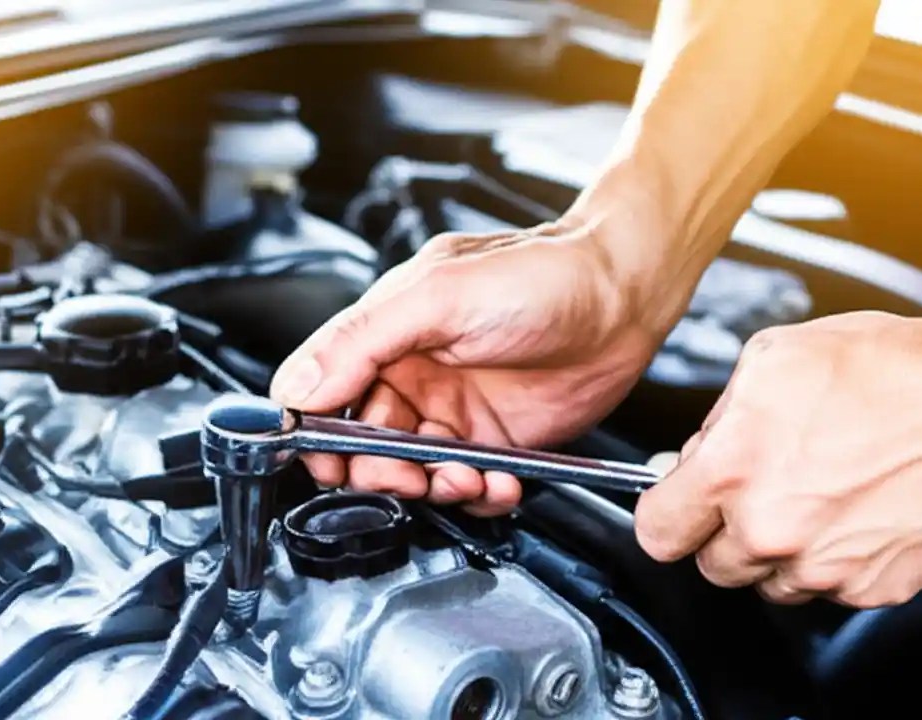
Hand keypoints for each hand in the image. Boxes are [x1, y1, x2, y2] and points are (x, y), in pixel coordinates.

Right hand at [270, 216, 684, 515]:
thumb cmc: (539, 274)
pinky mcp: (495, 444)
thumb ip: (360, 340)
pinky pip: (467, 488)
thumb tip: (296, 386)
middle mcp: (412, 377)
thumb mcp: (437, 296)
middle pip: (362, 447)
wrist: (625, 293)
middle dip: (378, 472)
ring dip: (431, 488)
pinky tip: (497, 483)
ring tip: (465, 478)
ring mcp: (453, 413)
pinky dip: (477, 498)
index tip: (333, 460)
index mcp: (385, 336)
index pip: (323, 397)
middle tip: (407, 475)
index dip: (320, 436)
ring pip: (412, 474)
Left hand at [635, 311, 921, 607]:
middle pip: (709, 563)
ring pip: (765, 581)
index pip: (655, 532)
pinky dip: (828, 559)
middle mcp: (771, 528)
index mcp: (731, 471)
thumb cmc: (886, 371)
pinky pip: (823, 588)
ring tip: (813, 493)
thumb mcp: (771, 360)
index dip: (664, 514)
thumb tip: (692, 454)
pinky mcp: (869, 587)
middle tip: (757, 488)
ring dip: (775, 549)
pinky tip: (849, 510)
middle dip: (722, 529)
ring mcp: (822, 565)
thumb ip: (716, 418)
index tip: (675, 505)